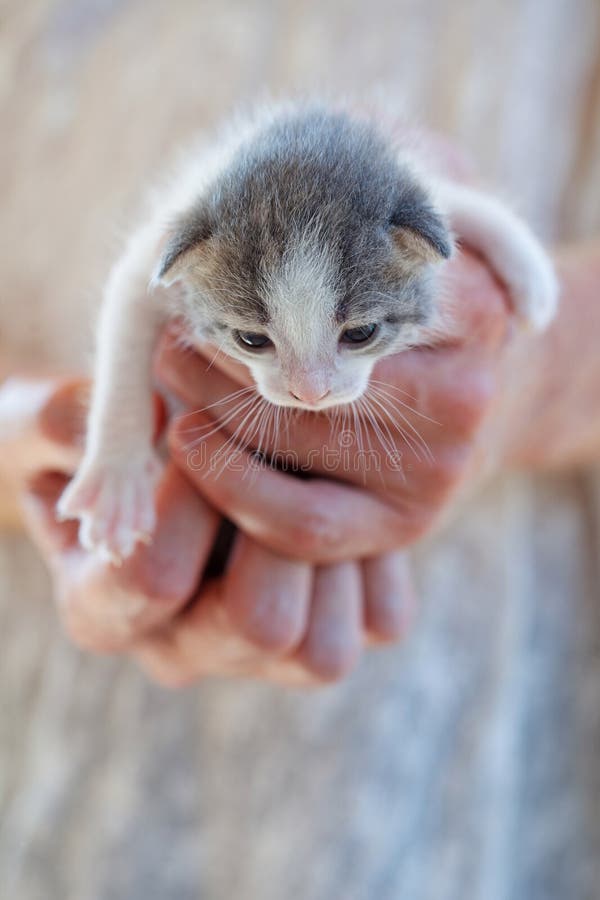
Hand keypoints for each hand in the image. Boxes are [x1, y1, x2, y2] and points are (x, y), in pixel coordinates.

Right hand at [0, 377, 414, 684]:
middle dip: (270, 519)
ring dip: (330, 542)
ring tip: (305, 471)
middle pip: (259, 624)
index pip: (152, 580)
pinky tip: (346, 496)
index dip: (183, 495)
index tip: (192, 428)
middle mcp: (190, 649)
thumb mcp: (60, 424)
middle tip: (265, 448)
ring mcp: (268, 654)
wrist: (171, 459)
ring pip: (326, 646)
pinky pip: (380, 619)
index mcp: (107, 611)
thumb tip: (158, 419)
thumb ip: (68, 423)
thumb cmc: (113, 440)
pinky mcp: (340, 630)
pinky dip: (376, 557)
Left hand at [158, 249, 512, 563]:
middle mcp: (464, 394)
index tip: (202, 274)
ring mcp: (438, 469)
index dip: (263, 285)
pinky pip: (300, 522)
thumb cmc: (424, 313)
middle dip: (228, 346)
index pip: (348, 292)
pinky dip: (230, 486)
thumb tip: (286, 186)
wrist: (484, 408)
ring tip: (167, 371)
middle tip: (169, 331)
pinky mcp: (405, 527)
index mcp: (473, 312)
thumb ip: (385, 216)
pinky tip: (187, 442)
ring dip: (212, 403)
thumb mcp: (421, 246)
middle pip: (317, 365)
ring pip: (299, 438)